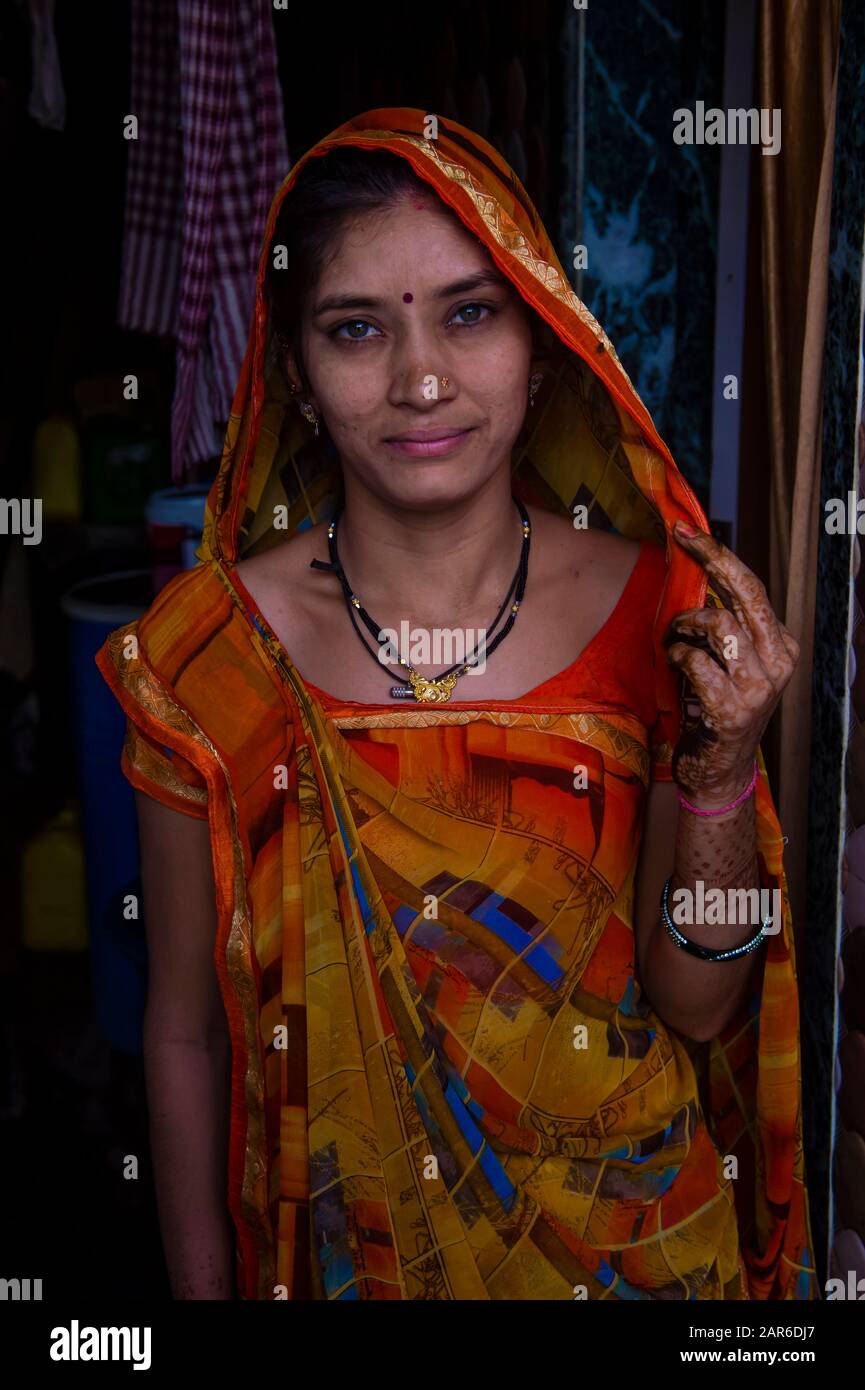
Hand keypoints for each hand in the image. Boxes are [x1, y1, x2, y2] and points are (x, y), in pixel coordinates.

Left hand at [665, 522, 799, 806]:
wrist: (718, 768)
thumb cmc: (714, 706)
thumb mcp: (727, 660)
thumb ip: (722, 624)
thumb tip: (695, 573)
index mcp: (779, 643)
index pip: (752, 587)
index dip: (720, 555)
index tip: (688, 532)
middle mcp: (778, 660)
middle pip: (745, 593)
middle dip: (710, 560)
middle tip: (680, 543)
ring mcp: (760, 686)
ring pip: (719, 624)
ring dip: (684, 626)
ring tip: (674, 640)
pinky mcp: (734, 708)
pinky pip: (696, 662)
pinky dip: (677, 658)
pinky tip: (673, 666)